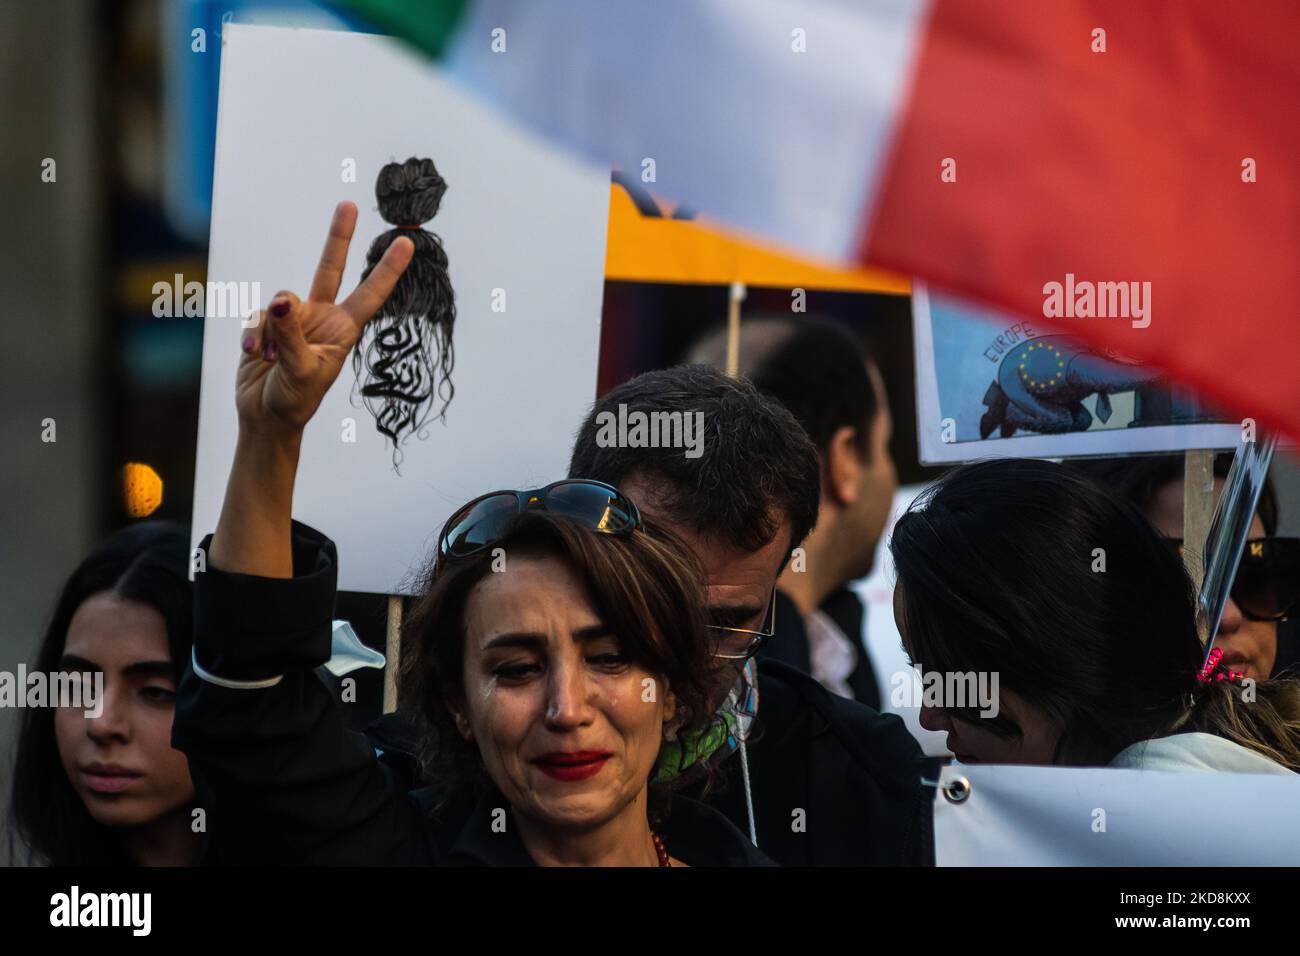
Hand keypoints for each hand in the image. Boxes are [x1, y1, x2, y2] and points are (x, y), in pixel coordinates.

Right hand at [236, 201, 413, 436]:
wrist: (266, 417)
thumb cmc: (295, 400)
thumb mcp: (302, 370)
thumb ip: (291, 333)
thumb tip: (281, 300)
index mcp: (344, 330)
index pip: (371, 294)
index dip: (388, 269)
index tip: (406, 243)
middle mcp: (322, 318)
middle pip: (330, 269)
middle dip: (338, 237)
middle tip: (349, 205)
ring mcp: (294, 319)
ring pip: (280, 301)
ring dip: (270, 331)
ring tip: (270, 359)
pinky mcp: (267, 324)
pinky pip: (257, 317)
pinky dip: (253, 335)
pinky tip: (255, 355)